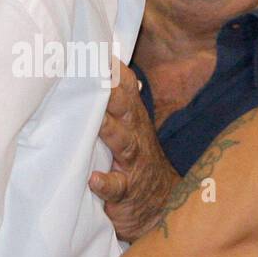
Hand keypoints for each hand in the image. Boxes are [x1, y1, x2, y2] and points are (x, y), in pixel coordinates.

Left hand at [89, 63, 178, 240]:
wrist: (162, 203)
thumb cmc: (137, 160)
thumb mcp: (130, 128)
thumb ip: (115, 104)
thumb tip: (95, 70)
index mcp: (132, 119)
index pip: (126, 89)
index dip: (116, 71)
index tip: (101, 53)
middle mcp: (134, 136)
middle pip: (126, 111)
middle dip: (114, 94)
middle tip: (100, 79)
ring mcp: (133, 163)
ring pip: (124, 144)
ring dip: (111, 132)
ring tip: (98, 123)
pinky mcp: (128, 191)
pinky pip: (118, 187)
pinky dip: (107, 183)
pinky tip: (96, 180)